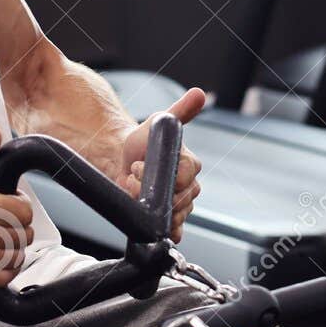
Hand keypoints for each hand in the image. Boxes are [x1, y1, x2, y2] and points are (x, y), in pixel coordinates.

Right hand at [0, 125, 34, 286]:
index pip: (23, 212)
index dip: (23, 205)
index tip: (15, 202)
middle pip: (22, 235)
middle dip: (22, 225)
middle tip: (11, 219)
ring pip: (14, 257)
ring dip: (17, 247)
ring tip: (7, 237)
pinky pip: (0, 277)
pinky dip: (9, 269)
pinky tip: (4, 257)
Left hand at [120, 88, 205, 242]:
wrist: (126, 158)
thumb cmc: (145, 140)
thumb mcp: (161, 121)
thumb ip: (181, 110)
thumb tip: (199, 94)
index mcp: (191, 164)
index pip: (185, 178)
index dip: (161, 176)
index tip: (139, 167)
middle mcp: (189, 186)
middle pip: (179, 201)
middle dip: (152, 194)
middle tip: (132, 179)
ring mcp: (181, 204)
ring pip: (174, 216)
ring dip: (151, 210)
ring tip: (133, 191)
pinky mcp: (170, 218)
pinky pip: (176, 231)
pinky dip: (169, 232)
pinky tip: (157, 229)